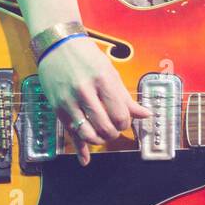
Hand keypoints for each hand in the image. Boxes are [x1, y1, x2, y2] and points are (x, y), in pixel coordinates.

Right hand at [35, 35, 151, 165]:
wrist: (57, 45)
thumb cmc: (87, 57)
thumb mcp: (110, 73)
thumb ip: (126, 98)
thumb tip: (146, 114)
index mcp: (103, 82)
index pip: (120, 115)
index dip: (125, 123)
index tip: (124, 120)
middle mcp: (85, 93)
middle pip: (105, 127)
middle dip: (113, 132)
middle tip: (114, 127)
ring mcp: (69, 102)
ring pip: (88, 134)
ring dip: (99, 140)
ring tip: (103, 135)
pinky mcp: (57, 108)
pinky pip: (71, 134)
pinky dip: (79, 149)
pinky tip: (85, 160)